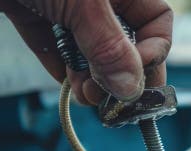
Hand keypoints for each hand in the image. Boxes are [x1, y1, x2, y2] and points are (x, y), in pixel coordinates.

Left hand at [0, 0, 173, 104]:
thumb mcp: (82, 4)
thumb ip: (108, 47)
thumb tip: (131, 87)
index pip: (156, 23)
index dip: (152, 52)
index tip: (134, 78)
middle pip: (126, 42)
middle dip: (120, 75)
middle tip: (114, 100)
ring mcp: (65, 5)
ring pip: (91, 51)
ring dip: (91, 79)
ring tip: (85, 93)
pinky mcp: (34, 13)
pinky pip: (57, 48)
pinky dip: (63, 70)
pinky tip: (66, 86)